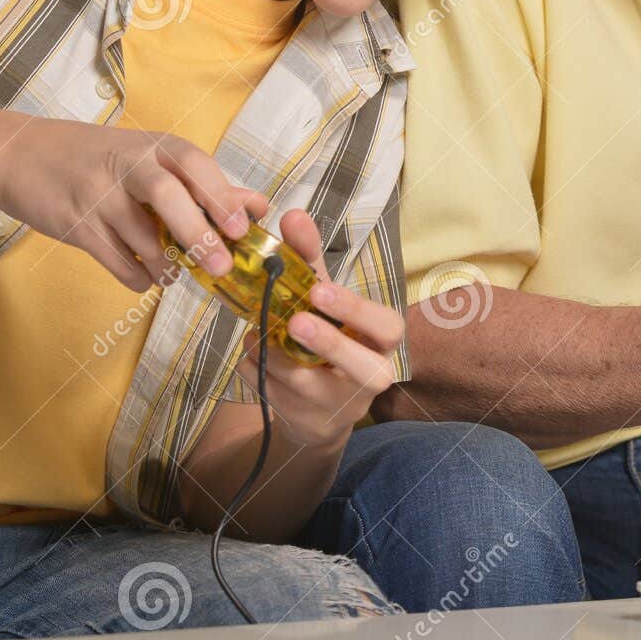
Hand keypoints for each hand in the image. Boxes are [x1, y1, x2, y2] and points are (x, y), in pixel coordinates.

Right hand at [0, 116, 262, 291]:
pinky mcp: (75, 223)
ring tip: (175, 274)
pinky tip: (146, 277)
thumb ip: (204, 184)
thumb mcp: (152, 158)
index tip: (242, 228)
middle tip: (220, 266)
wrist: (21, 154)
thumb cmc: (101, 159)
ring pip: (141, 237)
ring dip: (166, 265)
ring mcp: (97, 194)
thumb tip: (258, 207)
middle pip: (167, 195)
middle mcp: (126, 165)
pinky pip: (115, 260)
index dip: (221, 195)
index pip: (195, 164)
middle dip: (198, 234)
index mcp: (155, 146)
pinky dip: (137, 277)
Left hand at [233, 208, 404, 451]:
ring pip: (308, 383)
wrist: (317, 403)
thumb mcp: (320, 297)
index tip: (320, 292)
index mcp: (381, 341)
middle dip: (327, 344)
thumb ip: (308, 258)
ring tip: (256, 332)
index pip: (386, 327)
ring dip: (275, 355)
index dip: (355, 311)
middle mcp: (372, 376)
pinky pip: (276, 395)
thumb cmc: (326, 335)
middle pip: (363, 367)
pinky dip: (258, 371)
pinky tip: (254, 356)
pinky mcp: (311, 424)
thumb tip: (292, 215)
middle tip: (294, 320)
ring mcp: (342, 406)